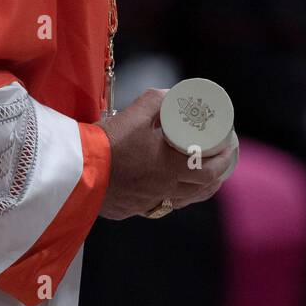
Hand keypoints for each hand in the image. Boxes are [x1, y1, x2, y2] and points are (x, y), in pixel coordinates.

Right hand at [95, 87, 235, 219]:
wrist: (76, 169)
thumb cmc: (108, 141)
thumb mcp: (137, 112)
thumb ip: (157, 100)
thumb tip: (173, 94)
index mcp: (171, 168)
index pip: (210, 169)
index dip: (224, 160)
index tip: (229, 147)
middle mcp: (164, 191)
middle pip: (201, 188)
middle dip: (216, 175)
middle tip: (219, 160)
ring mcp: (146, 204)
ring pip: (182, 201)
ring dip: (196, 189)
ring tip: (201, 178)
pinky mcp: (129, 210)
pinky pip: (158, 207)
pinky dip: (170, 198)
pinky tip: (168, 190)